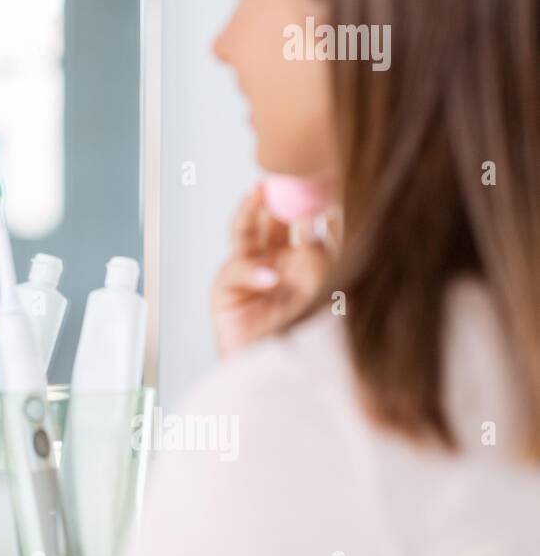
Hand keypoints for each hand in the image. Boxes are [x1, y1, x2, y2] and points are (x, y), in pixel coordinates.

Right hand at [210, 182, 330, 359]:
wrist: (285, 384)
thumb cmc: (310, 343)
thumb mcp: (328, 291)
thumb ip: (327, 256)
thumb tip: (329, 216)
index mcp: (306, 259)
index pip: (308, 219)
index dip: (315, 198)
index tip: (325, 176)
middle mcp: (277, 261)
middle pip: (275, 216)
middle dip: (280, 194)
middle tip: (287, 172)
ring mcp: (250, 274)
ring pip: (245, 230)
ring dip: (252, 210)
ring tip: (261, 194)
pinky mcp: (226, 292)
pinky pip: (235, 270)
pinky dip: (251, 272)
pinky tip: (269, 277)